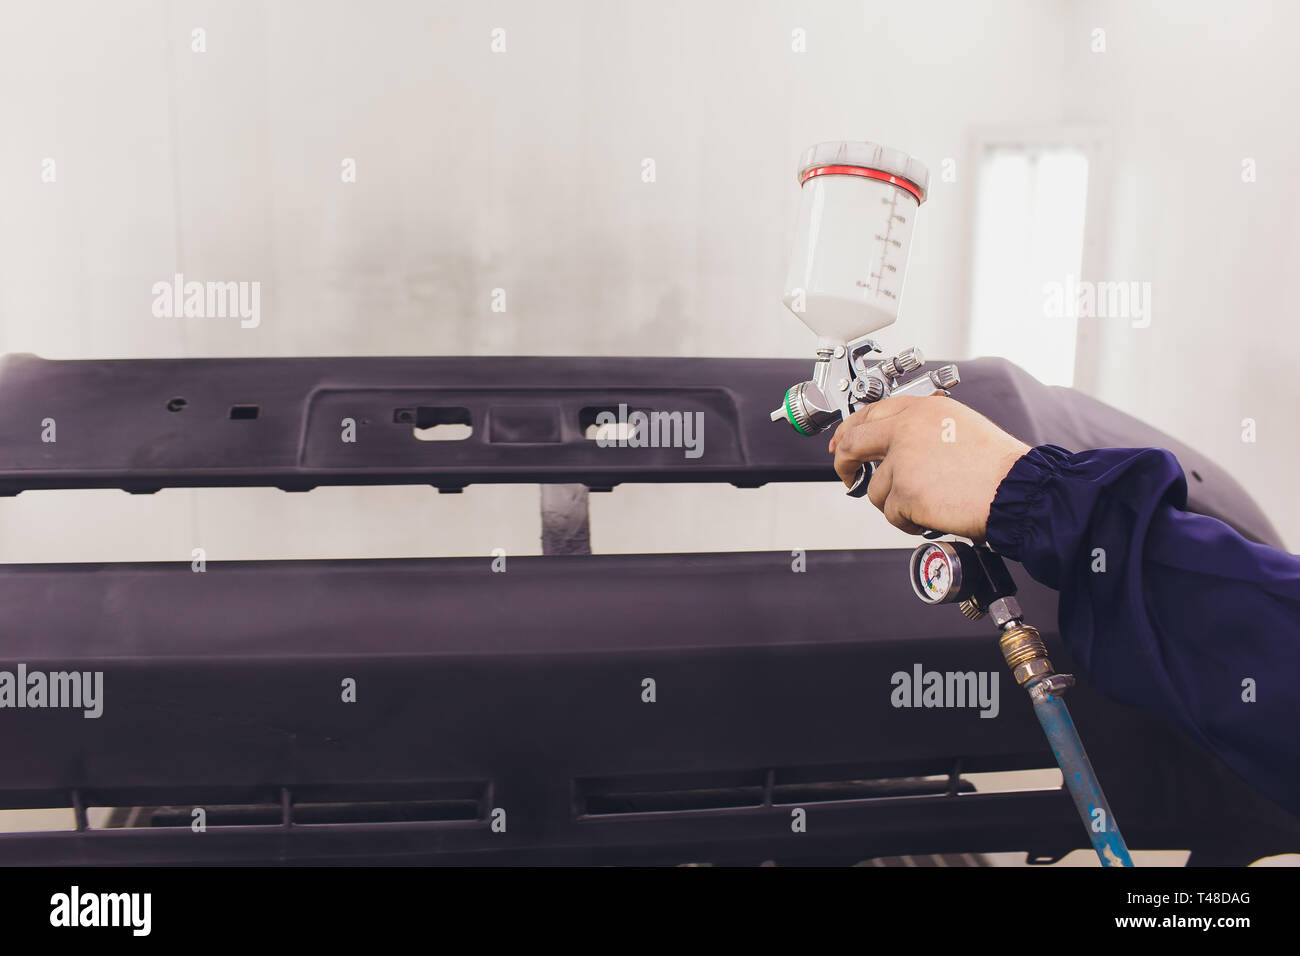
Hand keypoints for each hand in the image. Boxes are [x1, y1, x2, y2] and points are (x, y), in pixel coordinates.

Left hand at [828, 395, 1030, 539]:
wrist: (1015, 490)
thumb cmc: (996, 465)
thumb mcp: (957, 426)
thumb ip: (921, 429)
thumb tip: (893, 443)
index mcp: (922, 409)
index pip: (870, 414)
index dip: (849, 431)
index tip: (841, 443)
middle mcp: (907, 429)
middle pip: (855, 443)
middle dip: (845, 463)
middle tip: (847, 475)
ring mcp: (903, 461)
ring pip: (876, 488)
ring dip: (896, 502)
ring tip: (929, 502)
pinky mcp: (905, 492)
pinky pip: (892, 513)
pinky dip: (908, 520)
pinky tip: (933, 513)